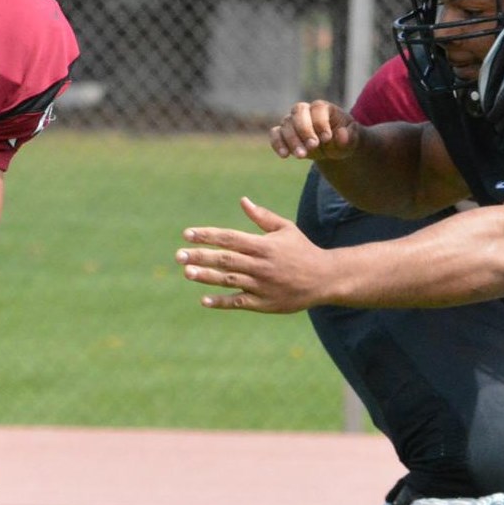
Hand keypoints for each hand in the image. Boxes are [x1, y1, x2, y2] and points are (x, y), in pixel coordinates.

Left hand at [178, 197, 328, 312]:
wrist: (325, 278)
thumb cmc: (302, 250)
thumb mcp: (285, 229)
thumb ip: (262, 217)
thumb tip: (242, 201)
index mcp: (263, 245)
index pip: (229, 238)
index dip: (207, 236)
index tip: (187, 234)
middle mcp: (260, 265)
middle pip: (225, 259)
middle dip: (200, 256)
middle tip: (178, 255)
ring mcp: (262, 285)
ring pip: (229, 281)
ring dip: (206, 277)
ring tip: (186, 272)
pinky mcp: (265, 303)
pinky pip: (240, 303)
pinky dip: (222, 302)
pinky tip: (204, 300)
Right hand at [270, 100, 360, 160]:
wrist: (332, 147)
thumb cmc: (343, 139)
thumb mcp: (352, 140)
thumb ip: (349, 137)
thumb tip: (341, 134)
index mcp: (323, 108)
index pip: (318, 108)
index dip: (321, 123)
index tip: (327, 138)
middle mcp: (305, 111)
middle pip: (299, 112)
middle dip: (304, 130)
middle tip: (313, 146)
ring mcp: (292, 121)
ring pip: (286, 124)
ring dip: (292, 140)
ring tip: (302, 156)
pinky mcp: (284, 133)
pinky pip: (275, 134)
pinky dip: (277, 143)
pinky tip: (285, 155)